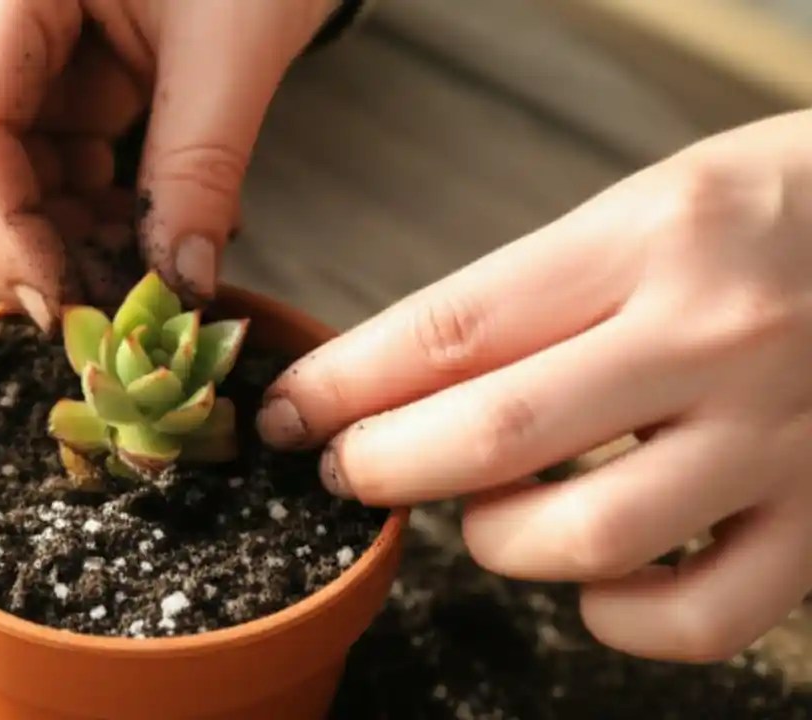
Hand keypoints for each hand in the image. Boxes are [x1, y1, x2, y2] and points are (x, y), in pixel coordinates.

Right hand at [0, 0, 335, 330]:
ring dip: (57, 245)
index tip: (72, 306)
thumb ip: (200, 167)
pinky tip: (145, 235)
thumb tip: (178, 287)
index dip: (4, 236)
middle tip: (105, 311)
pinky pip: (37, 171)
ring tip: (143, 275)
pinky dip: (82, 220)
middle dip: (20, 252)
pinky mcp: (44, 81)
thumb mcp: (235, 45)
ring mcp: (5, 55)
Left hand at [257, 110, 811, 662]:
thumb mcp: (645, 208)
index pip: (451, 330)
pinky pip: (700, 618)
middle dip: (385, 465)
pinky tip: (596, 577)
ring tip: (485, 510)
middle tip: (350, 468)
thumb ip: (533, 293)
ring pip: (588, 538)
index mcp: (652, 240)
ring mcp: (777, 438)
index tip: (292, 412)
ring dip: (496, 539)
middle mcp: (715, 338)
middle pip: (496, 435)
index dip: (344, 384)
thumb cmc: (770, 214)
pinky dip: (618, 617)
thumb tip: (399, 379)